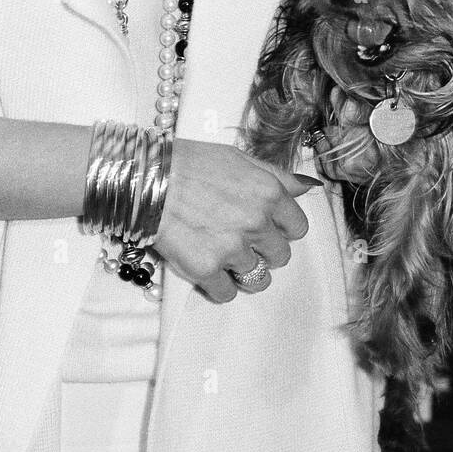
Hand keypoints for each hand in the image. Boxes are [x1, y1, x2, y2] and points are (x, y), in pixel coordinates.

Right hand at [153, 137, 321, 303]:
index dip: (281, 230)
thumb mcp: (237, 158)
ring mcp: (232, 248)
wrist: (145, 177)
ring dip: (243, 272)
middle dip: (263, 251)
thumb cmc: (188, 163)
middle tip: (240, 242)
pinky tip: (207, 269)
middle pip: (280, 256)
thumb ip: (275, 175)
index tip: (268, 229)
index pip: (297, 227)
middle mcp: (256, 222)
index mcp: (268, 193)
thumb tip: (306, 186)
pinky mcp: (206, 269)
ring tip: (223, 257)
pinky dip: (218, 286)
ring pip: (256, 279)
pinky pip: (226, 293)